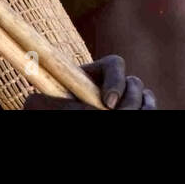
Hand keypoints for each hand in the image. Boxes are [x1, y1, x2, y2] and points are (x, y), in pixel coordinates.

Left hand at [22, 54, 156, 109]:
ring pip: (146, 97)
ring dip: (142, 108)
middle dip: (129, 101)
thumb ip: (43, 99)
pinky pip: (151, 107)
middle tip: (119, 116)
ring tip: (131, 118)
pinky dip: (148, 110)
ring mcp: (129, 97)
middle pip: (134, 83)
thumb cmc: (54, 106)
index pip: (114, 65)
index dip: (115, 81)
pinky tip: (140, 117)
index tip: (107, 103)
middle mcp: (116, 82)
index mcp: (95, 73)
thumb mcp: (46, 101)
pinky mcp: (137, 108)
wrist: (67, 107)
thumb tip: (34, 98)